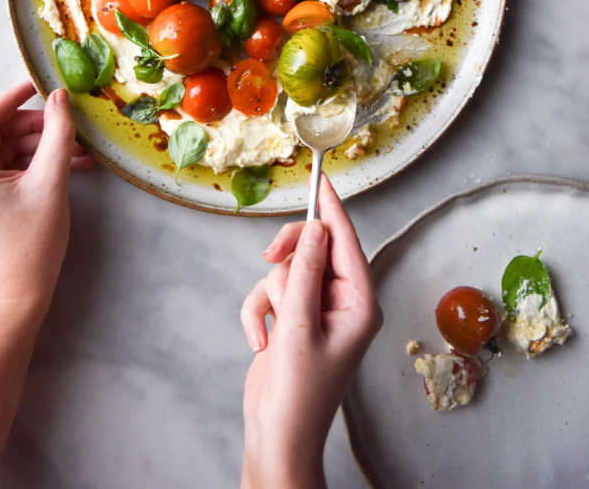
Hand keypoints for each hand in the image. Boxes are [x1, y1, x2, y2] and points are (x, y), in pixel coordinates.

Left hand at [0, 80, 94, 316]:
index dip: (18, 97)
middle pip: (0, 134)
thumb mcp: (50, 181)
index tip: (43, 83)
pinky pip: (7, 168)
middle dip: (39, 129)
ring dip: (42, 148)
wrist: (21, 292)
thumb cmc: (33, 243)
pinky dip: (35, 165)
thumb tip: (60, 97)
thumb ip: (57, 134)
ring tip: (80, 151)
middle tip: (72, 125)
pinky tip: (69, 165)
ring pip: (7, 150)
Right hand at [240, 174, 382, 488]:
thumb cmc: (300, 395)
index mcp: (359, 304)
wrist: (277, 436)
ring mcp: (314, 311)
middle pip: (312, 249)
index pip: (346, 242)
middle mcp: (340, 302)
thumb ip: (306, 273)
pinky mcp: (291, 320)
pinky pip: (268, 292)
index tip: (321, 179)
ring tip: (273, 332)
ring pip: (285, 270)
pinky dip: (258, 313)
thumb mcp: (301, 328)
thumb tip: (318, 228)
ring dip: (270, 296)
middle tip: (270, 255)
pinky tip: (261, 342)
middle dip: (289, 256)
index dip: (332, 209)